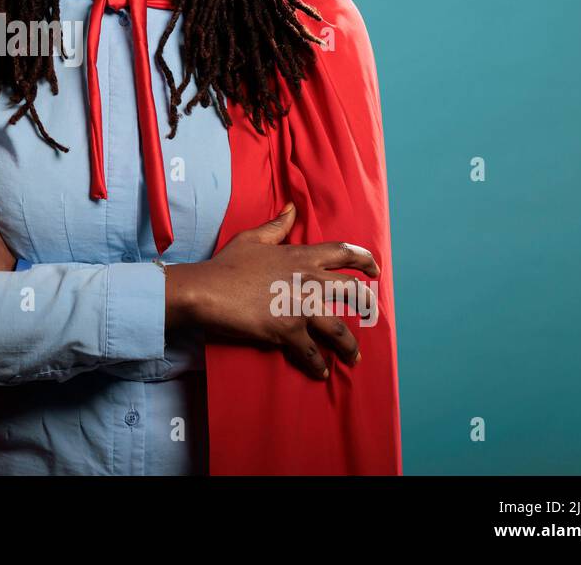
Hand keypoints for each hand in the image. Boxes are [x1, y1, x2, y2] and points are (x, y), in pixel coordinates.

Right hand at [165, 202, 379, 379]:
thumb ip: (277, 225)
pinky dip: (318, 365)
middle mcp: (309, 280)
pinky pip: (312, 353)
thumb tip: (291, 208)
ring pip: (340, 330)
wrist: (205, 291)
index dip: (365, 260)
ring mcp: (301, 307)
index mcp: (302, 256)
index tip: (374, 270)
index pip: (344, 253)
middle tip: (372, 315)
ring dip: (350, 347)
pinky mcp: (289, 331)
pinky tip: (321, 372)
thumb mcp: (253, 239)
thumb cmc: (226, 264)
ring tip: (354, 357)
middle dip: (368, 306)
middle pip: (353, 292)